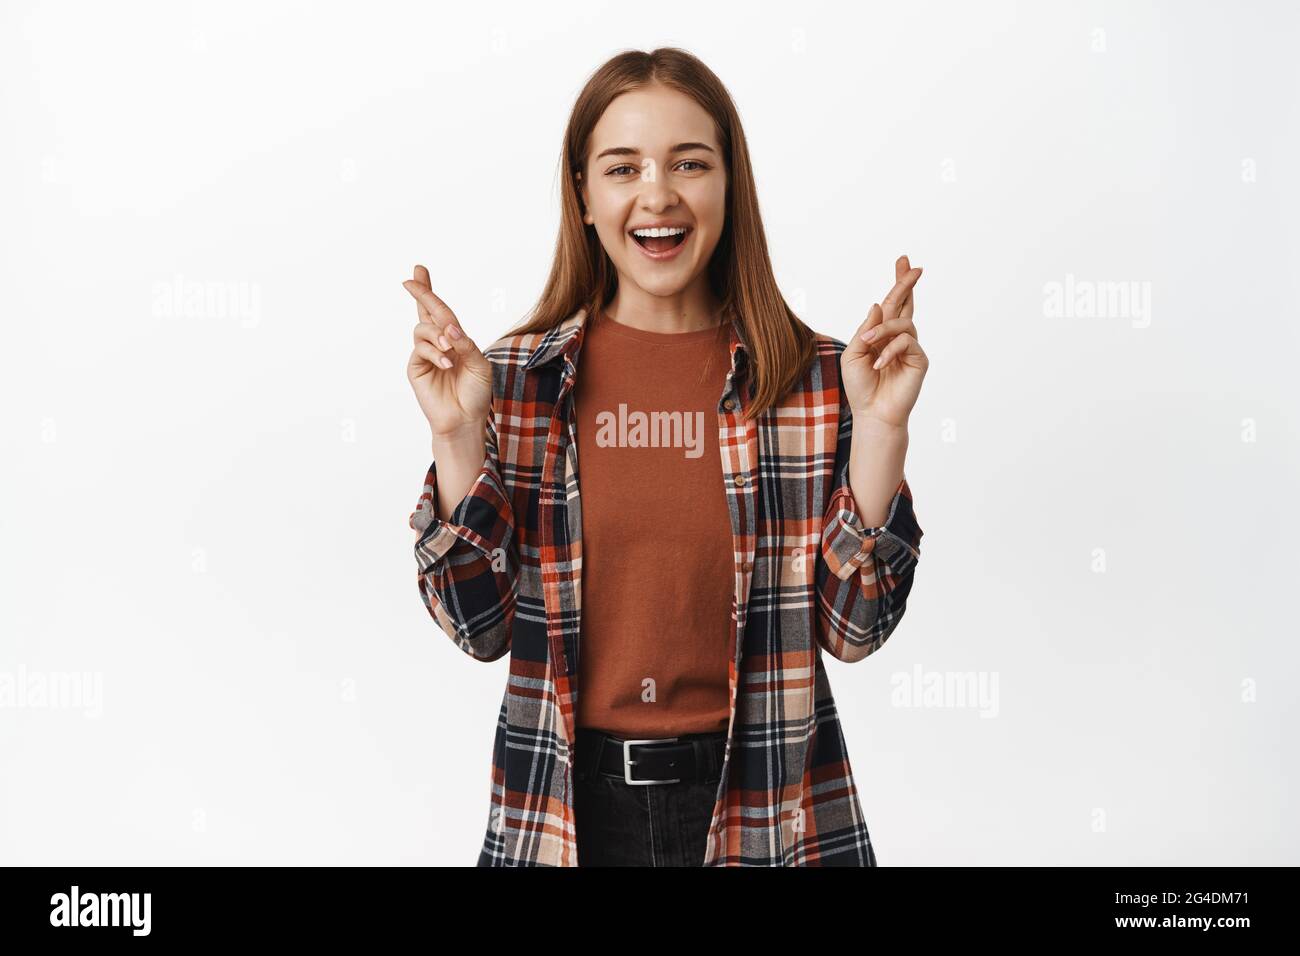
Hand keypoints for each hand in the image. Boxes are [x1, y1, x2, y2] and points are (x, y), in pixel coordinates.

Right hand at [403, 265, 493, 437]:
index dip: (429, 291)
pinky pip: (421, 348)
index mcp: (455, 339)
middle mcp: (439, 343)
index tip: (419, 269)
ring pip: (423, 328)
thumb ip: (465, 344)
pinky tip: (447, 364)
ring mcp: (426, 354)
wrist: (465, 420)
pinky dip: (435, 353)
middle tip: (410, 280)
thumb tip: (448, 326)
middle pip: (425, 311)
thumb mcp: (479, 365)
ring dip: (437, 335)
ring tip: (451, 352)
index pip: (441, 311)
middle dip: (420, 292)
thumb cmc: (476, 393)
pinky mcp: (416, 367)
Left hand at [841, 255, 928, 428]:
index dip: (898, 283)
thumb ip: (865, 329)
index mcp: (881, 334)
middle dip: (907, 283)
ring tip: (868, 343)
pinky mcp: (919, 360)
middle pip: (905, 304)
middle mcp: (898, 337)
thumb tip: (879, 306)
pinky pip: (907, 342)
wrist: (872, 412)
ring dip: (883, 329)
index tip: (902, 260)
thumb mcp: (853, 354)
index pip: (892, 304)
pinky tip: (879, 364)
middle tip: (914, 266)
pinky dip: (889, 350)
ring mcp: (910, 348)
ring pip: (902, 323)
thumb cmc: (860, 386)